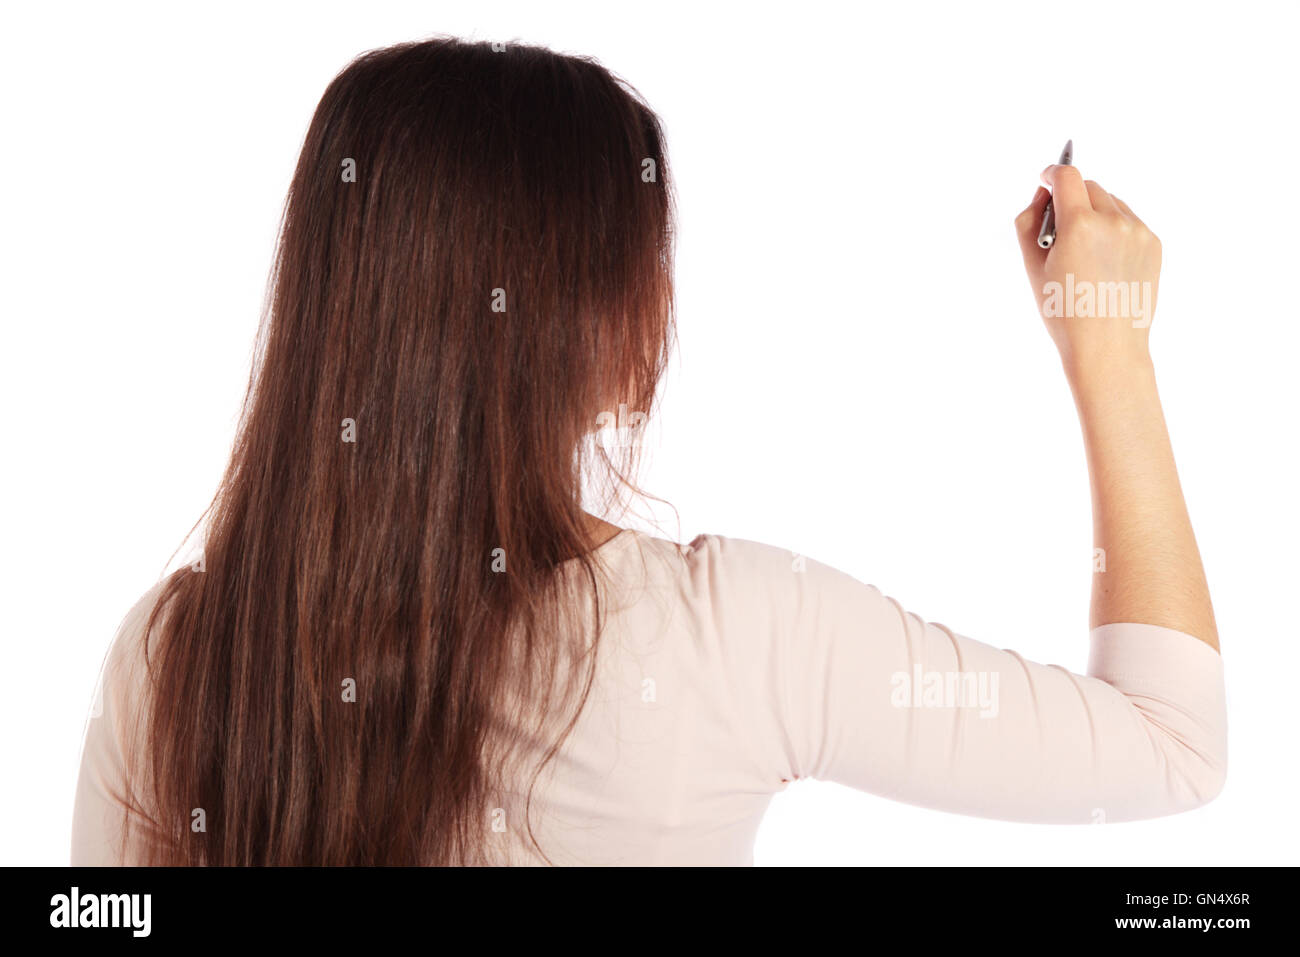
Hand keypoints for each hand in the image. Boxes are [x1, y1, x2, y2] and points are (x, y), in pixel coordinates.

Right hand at [1014, 167, 1160, 377]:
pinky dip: (1114, 231)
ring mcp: (1138, 231)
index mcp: (1079, 224)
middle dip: (1072, 198)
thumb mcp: (1032, 267)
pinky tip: (1103, 263)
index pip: (1067, 176)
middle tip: (1059, 230)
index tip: (1046, 178)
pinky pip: (1129, 222)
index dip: (1052, 173)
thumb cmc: (1063, 312)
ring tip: (1084, 252)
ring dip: (1095, 213)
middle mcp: (1113, 221)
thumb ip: (1030, 221)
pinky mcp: (1153, 244)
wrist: (1106, 347)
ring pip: (1111, 203)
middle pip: (1089, 187)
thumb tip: (1043, 195)